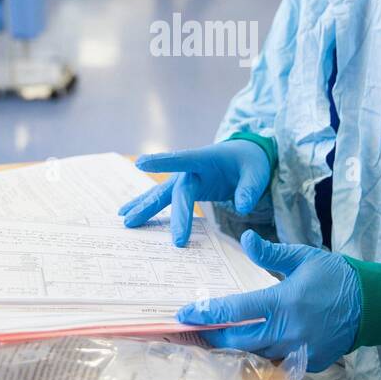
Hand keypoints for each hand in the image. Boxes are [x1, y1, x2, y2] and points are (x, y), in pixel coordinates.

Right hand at [119, 140, 270, 246]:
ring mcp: (184, 180)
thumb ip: (249, 189)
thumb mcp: (257, 173)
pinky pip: (162, 199)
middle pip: (172, 191)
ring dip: (142, 207)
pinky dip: (146, 206)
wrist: (244, 156)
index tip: (140, 163)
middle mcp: (189, 170)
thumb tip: (243, 207)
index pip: (181, 160)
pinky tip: (127, 214)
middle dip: (154, 208)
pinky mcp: (183, 189)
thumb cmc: (250, 162)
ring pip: (160, 194)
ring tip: (123, 219)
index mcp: (204, 159)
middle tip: (135, 223)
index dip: (161, 162)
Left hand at [177, 230, 362, 371]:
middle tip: (193, 331)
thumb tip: (246, 239)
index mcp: (282, 302)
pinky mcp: (310, 362)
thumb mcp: (303, 257)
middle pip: (237, 342)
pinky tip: (251, 346)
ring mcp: (299, 350)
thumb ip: (271, 254)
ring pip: (255, 355)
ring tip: (214, 339)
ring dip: (235, 348)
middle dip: (212, 338)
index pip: (235, 312)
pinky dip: (263, 354)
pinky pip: (278, 362)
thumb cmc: (336, 276)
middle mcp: (287, 331)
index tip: (184, 315)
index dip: (206, 315)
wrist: (373, 304)